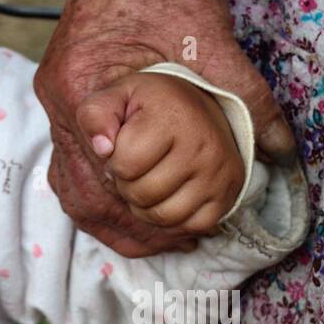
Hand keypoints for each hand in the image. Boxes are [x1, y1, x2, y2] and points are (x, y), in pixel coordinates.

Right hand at [34, 0, 295, 257]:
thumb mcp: (215, 42)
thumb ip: (248, 100)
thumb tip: (280, 153)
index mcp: (87, 88)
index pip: (105, 176)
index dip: (143, 213)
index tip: (185, 229)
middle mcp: (59, 98)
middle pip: (80, 193)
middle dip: (127, 228)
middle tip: (177, 244)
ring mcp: (55, 94)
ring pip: (69, 181)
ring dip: (109, 213)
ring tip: (156, 234)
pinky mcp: (64, 86)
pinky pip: (72, 156)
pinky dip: (102, 184)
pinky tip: (135, 194)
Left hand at [77, 71, 242, 233]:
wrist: (200, 108)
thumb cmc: (151, 106)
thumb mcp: (118, 97)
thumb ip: (96, 115)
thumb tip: (101, 149)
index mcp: (172, 117)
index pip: (125, 164)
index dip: (113, 160)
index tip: (123, 145)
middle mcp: (202, 146)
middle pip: (141, 194)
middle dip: (126, 185)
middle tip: (134, 167)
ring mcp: (218, 174)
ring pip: (163, 216)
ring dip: (144, 206)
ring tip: (147, 181)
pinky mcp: (227, 195)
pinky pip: (189, 226)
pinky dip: (171, 219)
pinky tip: (167, 195)